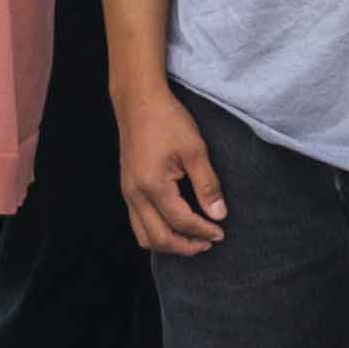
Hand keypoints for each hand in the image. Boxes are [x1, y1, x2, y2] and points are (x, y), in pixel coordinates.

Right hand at [115, 79, 226, 255]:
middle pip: (159, 239)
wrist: (138, 100)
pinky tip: (175, 224)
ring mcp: (128, 193)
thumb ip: (207, 185)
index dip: (204, 231)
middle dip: (186, 246)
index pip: (181, 222)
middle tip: (209, 242)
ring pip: (144, 236)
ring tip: (193, 238)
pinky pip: (138, 223)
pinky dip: (157, 231)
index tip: (221, 232)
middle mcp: (135, 195)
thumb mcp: (195, 150)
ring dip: (169, 243)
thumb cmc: (166, 120)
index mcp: (152, 185)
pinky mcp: (128, 188)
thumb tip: (219, 214)